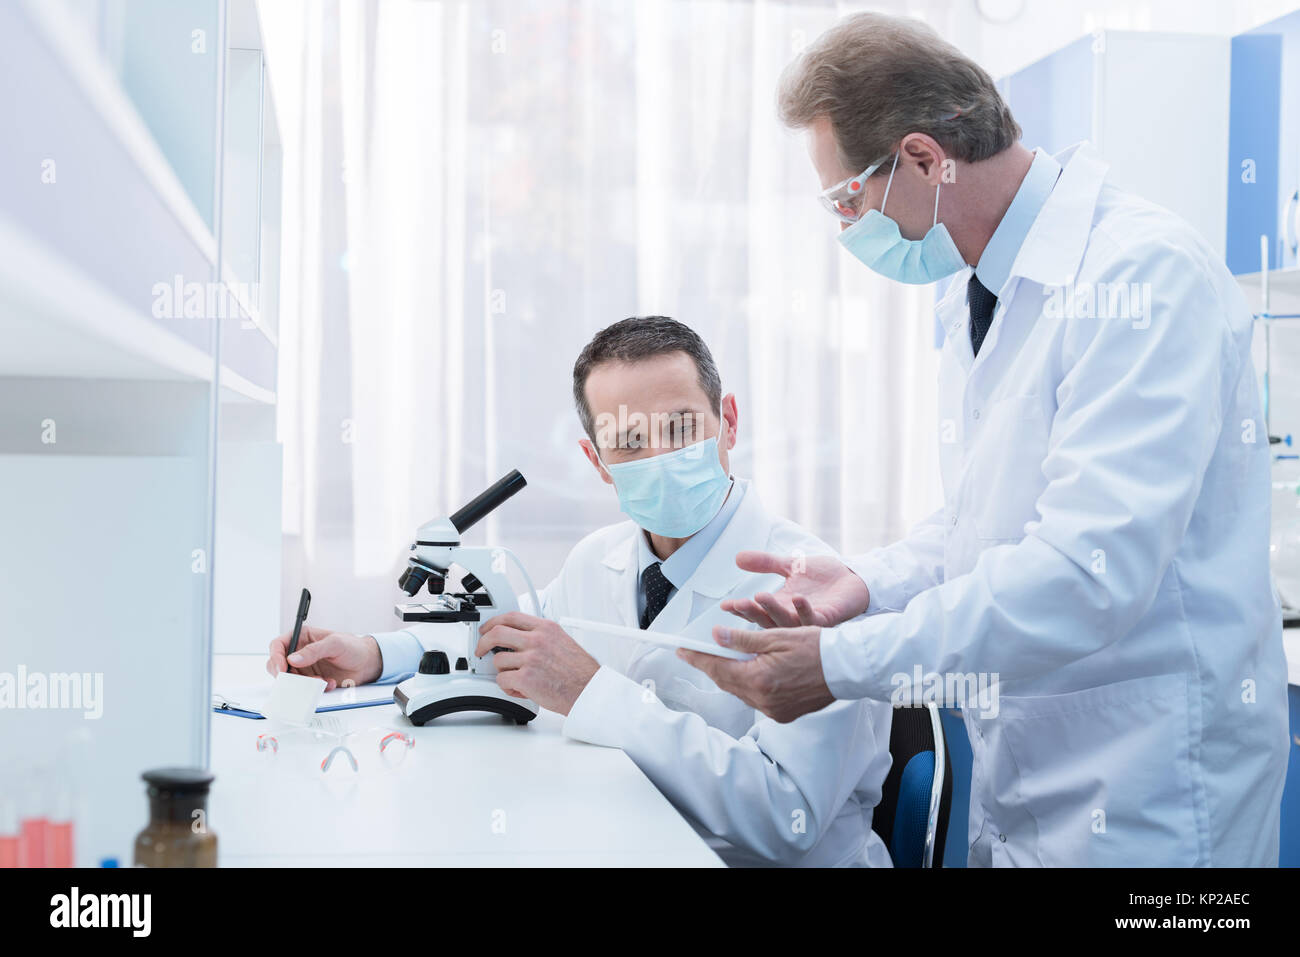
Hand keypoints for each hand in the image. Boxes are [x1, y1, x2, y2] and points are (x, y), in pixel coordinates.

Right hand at [266, 626, 382, 689]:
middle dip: (286, 675)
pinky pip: (303, 688)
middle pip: (278, 665)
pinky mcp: (311, 680)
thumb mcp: (335, 644)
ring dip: (303, 684)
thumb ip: (314, 650)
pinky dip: (314, 689)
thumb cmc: (353, 647)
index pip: (278, 645)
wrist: (367, 663)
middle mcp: (300, 652)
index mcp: (302, 637)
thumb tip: (293, 658)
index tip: (282, 669)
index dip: (276, 657)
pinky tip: (329, 682)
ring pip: (290, 679)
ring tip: (322, 680)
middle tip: (297, 681)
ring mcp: (304, 668)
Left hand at [477, 612, 598, 714]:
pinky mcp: (526, 678)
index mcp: (546, 628)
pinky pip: (502, 680)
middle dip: (483, 642)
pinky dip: (507, 687)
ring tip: (516, 678)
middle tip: (481, 650)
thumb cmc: (578, 671)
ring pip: (498, 661)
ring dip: (502, 672)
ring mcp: (531, 658)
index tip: (487, 629)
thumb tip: (517, 637)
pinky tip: (519, 689)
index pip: (511, 617)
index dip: (493, 622)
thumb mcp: (561, 641)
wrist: (588, 690)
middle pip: (497, 633)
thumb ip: (539, 636)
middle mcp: (537, 640)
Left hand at [677, 624, 832, 722]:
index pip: (717, 668)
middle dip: (711, 666)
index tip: (681, 650)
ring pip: (740, 692)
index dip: (697, 658)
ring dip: (730, 675)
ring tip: (719, 660)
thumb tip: (716, 637)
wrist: (848, 669)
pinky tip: (747, 672)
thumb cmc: (817, 648)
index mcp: (759, 680)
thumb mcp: (776, 636)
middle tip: (697, 653)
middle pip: (726, 682)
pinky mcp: (784, 714)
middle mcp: (763, 700)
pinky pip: (756, 699)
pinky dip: (748, 684)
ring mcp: (774, 710)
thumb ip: (742, 639)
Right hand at [720, 551, 869, 628]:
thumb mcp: (789, 564)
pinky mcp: (828, 618)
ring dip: (774, 610)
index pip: (756, 611)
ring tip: (760, 596)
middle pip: (767, 619)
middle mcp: (792, 616)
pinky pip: (814, 619)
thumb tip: (737, 557)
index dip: (741, 609)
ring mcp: (809, 619)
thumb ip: (765, 562)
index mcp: (780, 605)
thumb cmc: (822, 575)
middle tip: (740, 603)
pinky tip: (798, 597)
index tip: (725, 605)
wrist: (853, 578)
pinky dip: (805, 609)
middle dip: (752, 612)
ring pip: (787, 621)